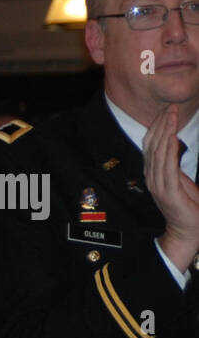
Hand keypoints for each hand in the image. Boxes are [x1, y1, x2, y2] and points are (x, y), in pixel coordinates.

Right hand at [144, 105, 198, 269]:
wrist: (187, 230)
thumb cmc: (187, 206)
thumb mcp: (180, 180)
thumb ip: (174, 164)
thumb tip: (173, 144)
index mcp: (154, 174)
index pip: (151, 146)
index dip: (157, 127)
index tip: (166, 111)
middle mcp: (152, 177)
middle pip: (152, 145)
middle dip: (161, 125)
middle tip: (169, 107)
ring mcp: (158, 184)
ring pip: (158, 152)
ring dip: (165, 132)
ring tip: (171, 116)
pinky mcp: (168, 190)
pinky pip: (167, 166)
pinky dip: (168, 149)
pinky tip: (171, 137)